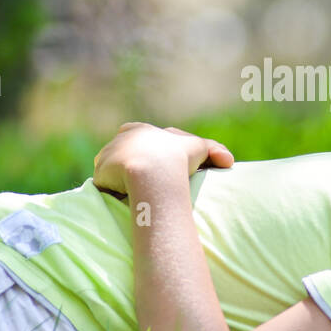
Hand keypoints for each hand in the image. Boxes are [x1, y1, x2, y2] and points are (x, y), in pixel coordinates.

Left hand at [92, 122, 234, 195]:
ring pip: (110, 167)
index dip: (144, 148)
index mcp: (139, 130)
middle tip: (139, 180)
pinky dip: (112, 190)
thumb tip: (229, 162)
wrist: (153, 171)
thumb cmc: (177, 157)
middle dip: (126, 162)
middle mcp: (120, 139)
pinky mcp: (101, 173)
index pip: (136, 133)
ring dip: (116, 177)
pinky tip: (121, 200)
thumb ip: (215, 151)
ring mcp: (109, 155)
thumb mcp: (199, 148)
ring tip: (130, 193)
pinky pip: (105, 184)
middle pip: (120, 150)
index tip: (153, 162)